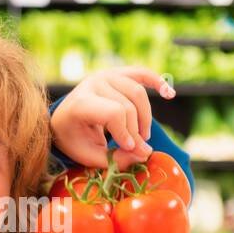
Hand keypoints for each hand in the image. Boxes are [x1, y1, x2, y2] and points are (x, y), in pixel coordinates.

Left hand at [51, 66, 176, 169]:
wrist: (63, 119)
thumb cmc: (75, 139)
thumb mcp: (89, 156)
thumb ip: (115, 158)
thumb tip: (144, 154)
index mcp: (80, 103)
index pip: (114, 113)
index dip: (126, 133)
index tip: (130, 148)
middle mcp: (93, 83)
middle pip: (128, 106)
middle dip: (136, 131)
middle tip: (138, 148)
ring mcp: (106, 75)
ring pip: (138, 93)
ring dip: (146, 117)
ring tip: (143, 135)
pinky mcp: (117, 74)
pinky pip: (141, 73)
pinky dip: (157, 82)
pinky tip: (170, 94)